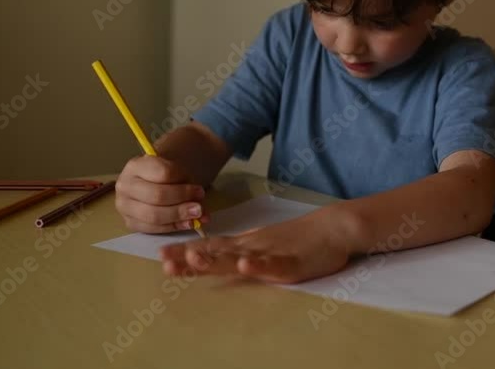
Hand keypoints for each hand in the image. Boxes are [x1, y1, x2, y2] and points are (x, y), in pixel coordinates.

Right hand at [115, 155, 207, 233]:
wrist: (153, 180)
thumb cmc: (167, 173)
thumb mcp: (178, 171)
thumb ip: (189, 186)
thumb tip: (202, 212)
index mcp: (136, 165)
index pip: (164, 173)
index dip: (184, 183)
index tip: (199, 189)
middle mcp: (125, 185)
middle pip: (157, 195)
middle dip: (182, 202)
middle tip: (199, 206)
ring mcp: (124, 205)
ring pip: (153, 215)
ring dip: (178, 216)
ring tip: (196, 215)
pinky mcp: (129, 222)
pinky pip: (151, 229)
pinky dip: (172, 227)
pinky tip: (187, 224)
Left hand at [160, 208, 353, 283]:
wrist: (333, 228)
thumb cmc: (299, 239)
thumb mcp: (263, 245)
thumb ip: (240, 252)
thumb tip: (213, 255)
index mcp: (246, 245)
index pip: (211, 247)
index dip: (186, 253)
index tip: (161, 256)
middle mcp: (253, 247)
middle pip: (218, 252)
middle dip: (191, 258)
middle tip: (164, 261)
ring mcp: (271, 253)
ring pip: (241, 256)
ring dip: (217, 258)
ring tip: (193, 259)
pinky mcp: (291, 262)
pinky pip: (273, 264)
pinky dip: (258, 265)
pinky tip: (245, 266)